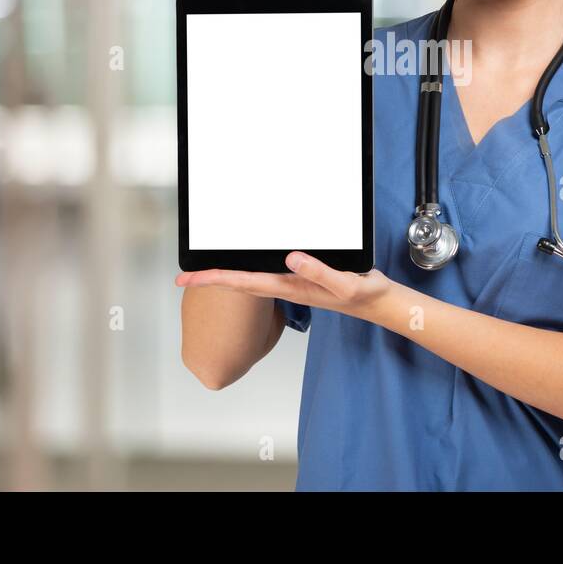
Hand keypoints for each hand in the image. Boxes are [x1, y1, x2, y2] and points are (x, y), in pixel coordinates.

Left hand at [175, 252, 394, 323]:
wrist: (378, 303)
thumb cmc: (364, 295)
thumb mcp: (345, 283)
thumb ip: (318, 272)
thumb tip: (289, 259)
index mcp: (290, 287)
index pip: (244, 282)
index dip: (214, 279)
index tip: (188, 278)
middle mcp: (286, 287)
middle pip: (239, 283)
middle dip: (211, 279)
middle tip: (183, 276)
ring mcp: (292, 284)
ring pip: (250, 279)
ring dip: (226, 275)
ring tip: (205, 270)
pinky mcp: (301, 278)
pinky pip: (266, 274)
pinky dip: (248, 269)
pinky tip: (246, 265)